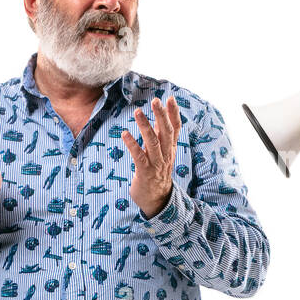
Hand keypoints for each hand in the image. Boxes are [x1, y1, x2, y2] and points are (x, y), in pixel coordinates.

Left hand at [122, 95, 180, 217]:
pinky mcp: (145, 172)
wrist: (157, 200)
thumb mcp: (162, 154)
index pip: (175, 128)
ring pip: (153, 142)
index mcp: (170, 149)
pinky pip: (139, 156)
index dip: (174, 113)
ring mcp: (156, 164)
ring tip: (137, 112)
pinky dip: (132, 144)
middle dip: (161, 115)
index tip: (170, 98)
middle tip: (155, 101)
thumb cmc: (157, 173)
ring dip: (145, 126)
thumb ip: (161, 137)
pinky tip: (124, 134)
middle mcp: (166, 154)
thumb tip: (159, 118)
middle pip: (166, 132)